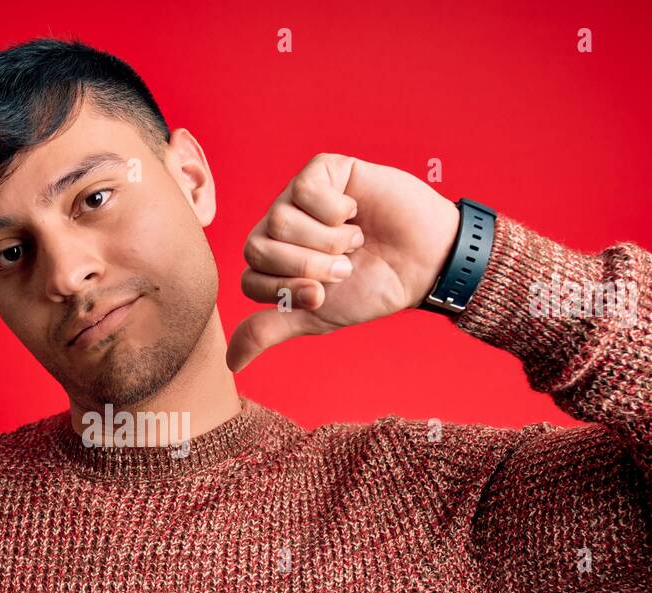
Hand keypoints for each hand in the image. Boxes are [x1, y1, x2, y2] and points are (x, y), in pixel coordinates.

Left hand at [228, 153, 461, 371]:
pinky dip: (336, 210)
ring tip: (353, 241)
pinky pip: (304, 189)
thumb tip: (230, 363)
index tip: (321, 295)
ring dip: (326, 241)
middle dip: (306, 267)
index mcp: (273, 260)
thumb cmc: (370, 288)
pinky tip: (355, 211)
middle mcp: (279, 226)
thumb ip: (269, 331)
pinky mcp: (322, 171)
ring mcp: (297, 196)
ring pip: (279, 220)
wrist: (421, 263)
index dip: (287, 291)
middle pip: (259, 248)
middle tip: (343, 267)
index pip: (251, 278)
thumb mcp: (315, 317)